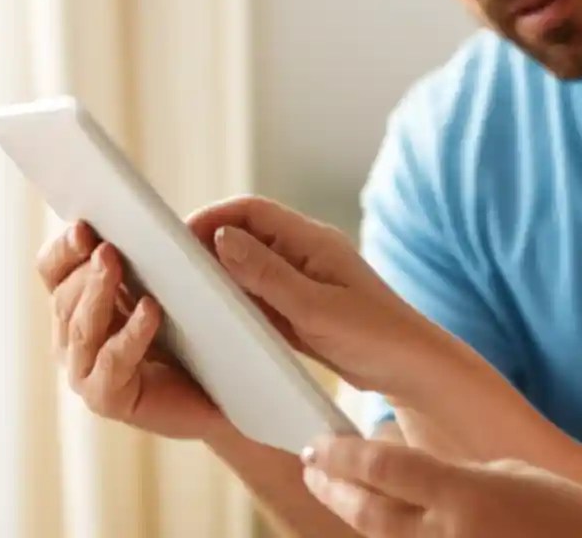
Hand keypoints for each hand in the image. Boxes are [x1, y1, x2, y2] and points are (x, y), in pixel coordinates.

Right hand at [36, 222, 229, 440]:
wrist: (232, 385)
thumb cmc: (202, 329)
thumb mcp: (173, 281)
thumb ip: (149, 254)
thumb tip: (140, 218)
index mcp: (81, 303)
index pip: (53, 269)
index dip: (64, 247)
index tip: (85, 226)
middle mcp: (75, 338)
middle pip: (63, 296)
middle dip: (85, 270)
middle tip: (108, 247)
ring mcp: (87, 371)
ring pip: (81, 328)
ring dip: (98, 293)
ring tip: (117, 265)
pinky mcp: (109, 399)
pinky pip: (111, 363)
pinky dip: (130, 335)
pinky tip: (151, 310)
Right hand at [186, 196, 467, 400]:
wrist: (412, 371)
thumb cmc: (374, 337)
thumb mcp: (315, 309)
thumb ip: (267, 275)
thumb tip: (221, 238)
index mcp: (312, 240)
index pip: (250, 210)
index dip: (212, 217)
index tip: (177, 237)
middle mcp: (303, 253)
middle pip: (243, 235)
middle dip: (206, 246)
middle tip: (169, 270)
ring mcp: (300, 281)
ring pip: (247, 268)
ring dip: (218, 277)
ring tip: (183, 297)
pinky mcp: (299, 308)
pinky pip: (257, 297)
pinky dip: (234, 304)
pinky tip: (213, 322)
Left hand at [300, 437, 581, 537]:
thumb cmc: (580, 523)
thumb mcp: (518, 476)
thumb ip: (461, 474)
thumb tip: (422, 476)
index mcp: (465, 496)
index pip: (381, 467)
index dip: (340, 455)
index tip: (316, 445)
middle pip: (366, 510)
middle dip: (333, 486)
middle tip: (312, 467)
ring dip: (352, 513)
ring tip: (334, 491)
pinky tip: (382, 523)